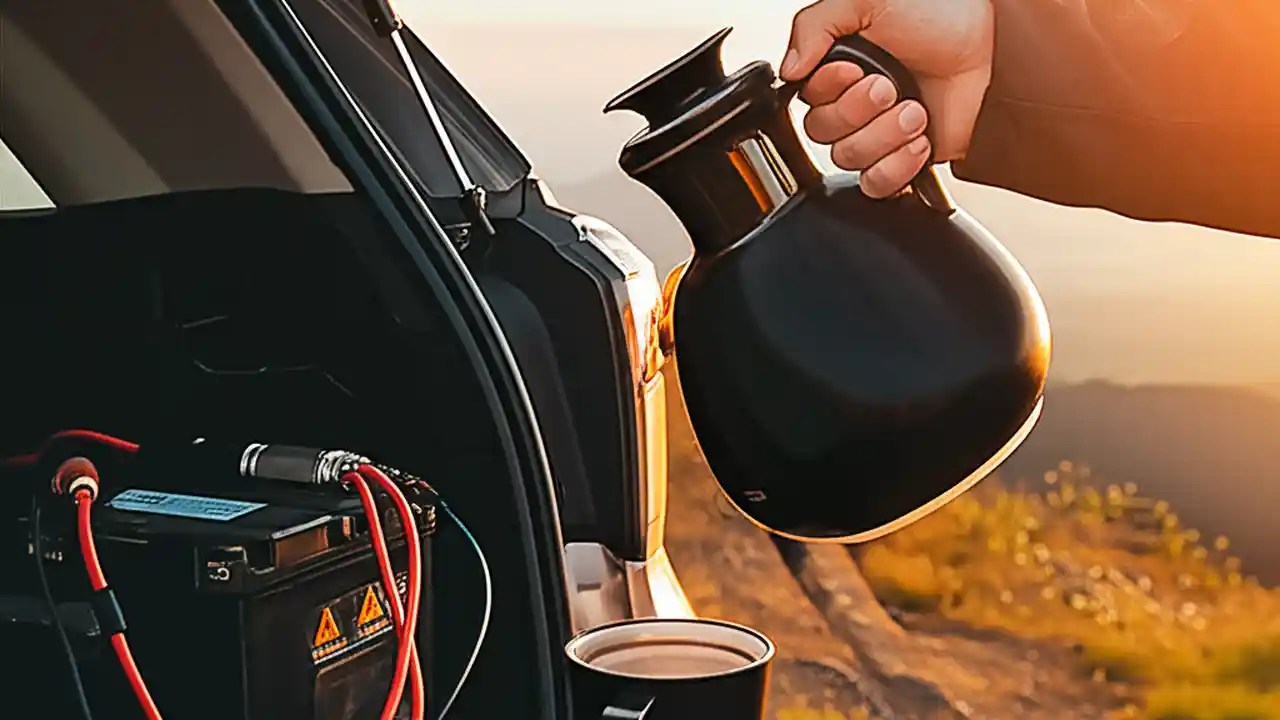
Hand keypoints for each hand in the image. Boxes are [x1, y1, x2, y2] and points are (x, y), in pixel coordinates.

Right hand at [781, 0, 993, 197]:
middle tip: (890, 87)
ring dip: (884, 136)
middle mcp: (855, 104)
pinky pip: (879, 184)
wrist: (993, 40)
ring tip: (914, 111)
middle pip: (824, 135)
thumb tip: (789, 68)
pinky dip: (895, 168)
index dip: (829, 91)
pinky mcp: (906, 157)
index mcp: (839, 70)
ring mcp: (880, 133)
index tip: (853, 70)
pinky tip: (918, 141)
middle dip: (859, 112)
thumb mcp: (866, 0)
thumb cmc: (938, 12)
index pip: (807, 101)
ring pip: (850, 159)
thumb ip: (814, 26)